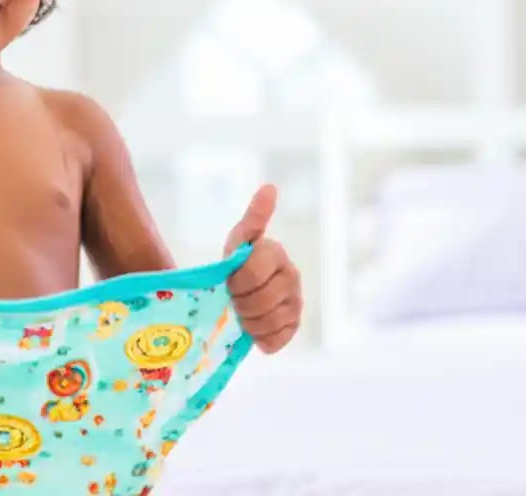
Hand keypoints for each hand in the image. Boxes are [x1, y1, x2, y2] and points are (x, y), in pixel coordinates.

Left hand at [224, 185, 301, 353]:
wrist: (238, 293)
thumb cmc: (236, 263)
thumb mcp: (238, 240)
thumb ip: (253, 218)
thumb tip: (270, 187)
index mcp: (276, 253)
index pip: (252, 273)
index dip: (235, 283)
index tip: (229, 282)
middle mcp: (291, 276)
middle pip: (261, 300)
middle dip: (240, 303)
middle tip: (232, 300)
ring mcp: (296, 301)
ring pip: (270, 321)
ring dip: (249, 322)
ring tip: (241, 314)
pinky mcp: (295, 324)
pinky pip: (279, 338)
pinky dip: (262, 338)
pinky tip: (255, 329)